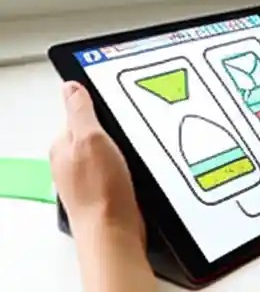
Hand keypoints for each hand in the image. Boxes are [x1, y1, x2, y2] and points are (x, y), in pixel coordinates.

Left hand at [49, 83, 144, 241]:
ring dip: (128, 150)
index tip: (120, 110)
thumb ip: (80, 110)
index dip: (103, 109)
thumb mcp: (90, 138)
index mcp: (63, 145)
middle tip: (132, 134)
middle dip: (118, 130)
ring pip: (113, 151)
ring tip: (137, 154)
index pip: (81, 113)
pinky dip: (133, 167)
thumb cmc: (99, 190)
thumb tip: (71, 86)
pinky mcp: (107, 190)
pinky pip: (122, 168)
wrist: (115, 231)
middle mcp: (72, 162)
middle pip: (99, 132)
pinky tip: (140, 171)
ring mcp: (90, 178)